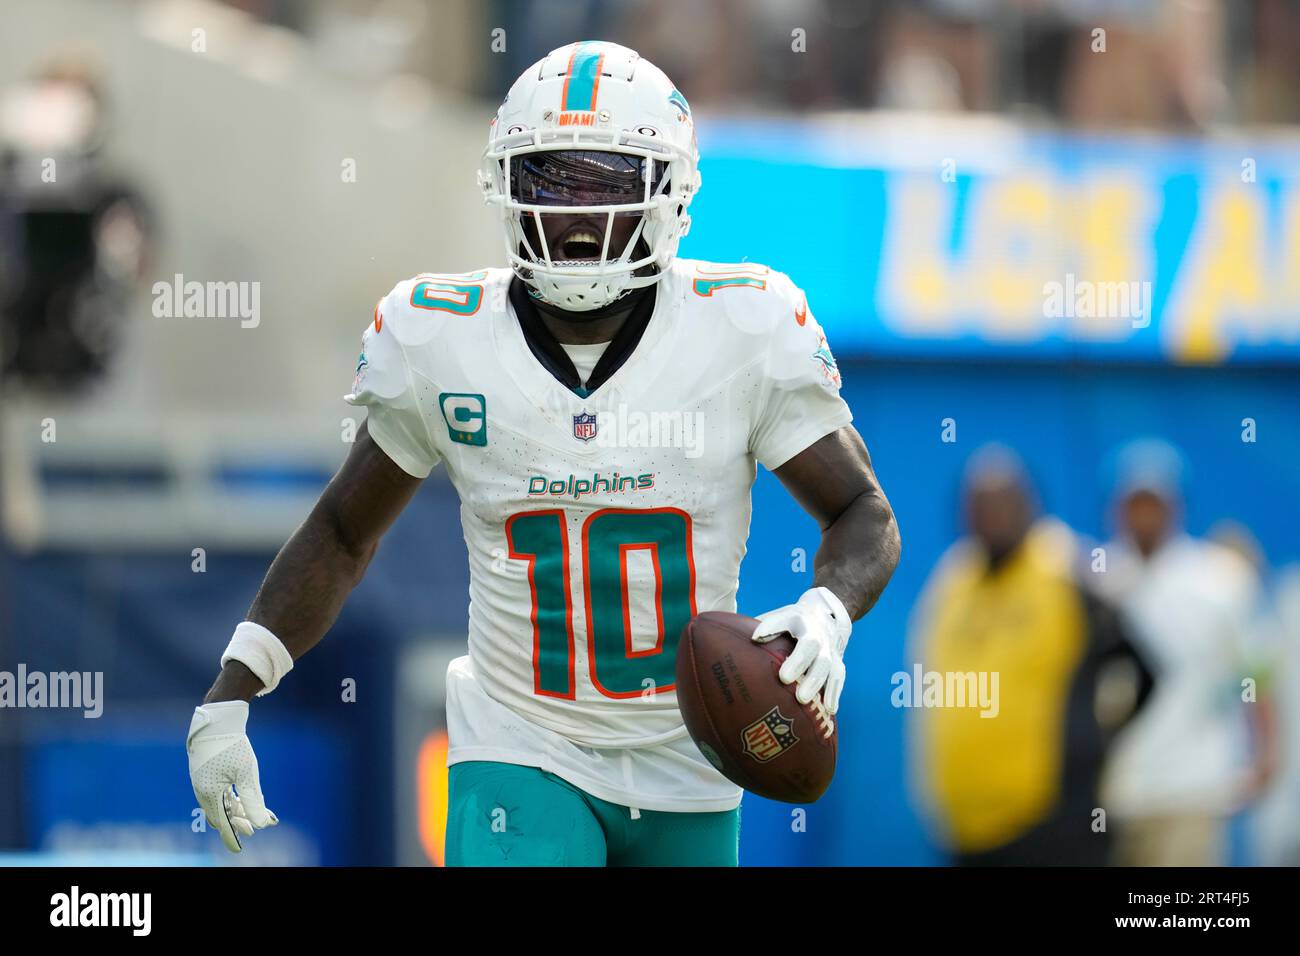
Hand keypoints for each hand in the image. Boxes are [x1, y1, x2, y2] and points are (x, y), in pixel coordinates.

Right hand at [187, 700, 277, 851]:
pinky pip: (217, 792)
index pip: (221, 823)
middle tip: (253, 829)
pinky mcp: (205, 772)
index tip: (240, 849)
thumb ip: (253, 801)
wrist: (218, 720)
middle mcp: (201, 789)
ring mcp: (201, 780)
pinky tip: (240, 798)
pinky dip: (230, 798)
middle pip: (220, 814)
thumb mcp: (247, 774)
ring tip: (251, 814)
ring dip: (235, 810)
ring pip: (219, 803)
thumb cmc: (232, 746)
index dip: (232, 836)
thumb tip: (263, 824)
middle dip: (236, 822)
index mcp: (209, 793)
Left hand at [751, 587, 851, 712]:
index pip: (782, 619)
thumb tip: (726, 646)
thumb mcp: (775, 618)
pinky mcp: (838, 661)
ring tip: (803, 699)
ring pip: (826, 664)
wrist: (825, 615)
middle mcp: (815, 632)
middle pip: (810, 645)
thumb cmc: (790, 623)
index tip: (756, 637)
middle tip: (784, 678)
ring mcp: (829, 647)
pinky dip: (834, 693)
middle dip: (798, 662)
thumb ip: (757, 630)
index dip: (770, 627)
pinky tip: (828, 710)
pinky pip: (838, 678)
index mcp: (795, 618)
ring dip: (816, 682)